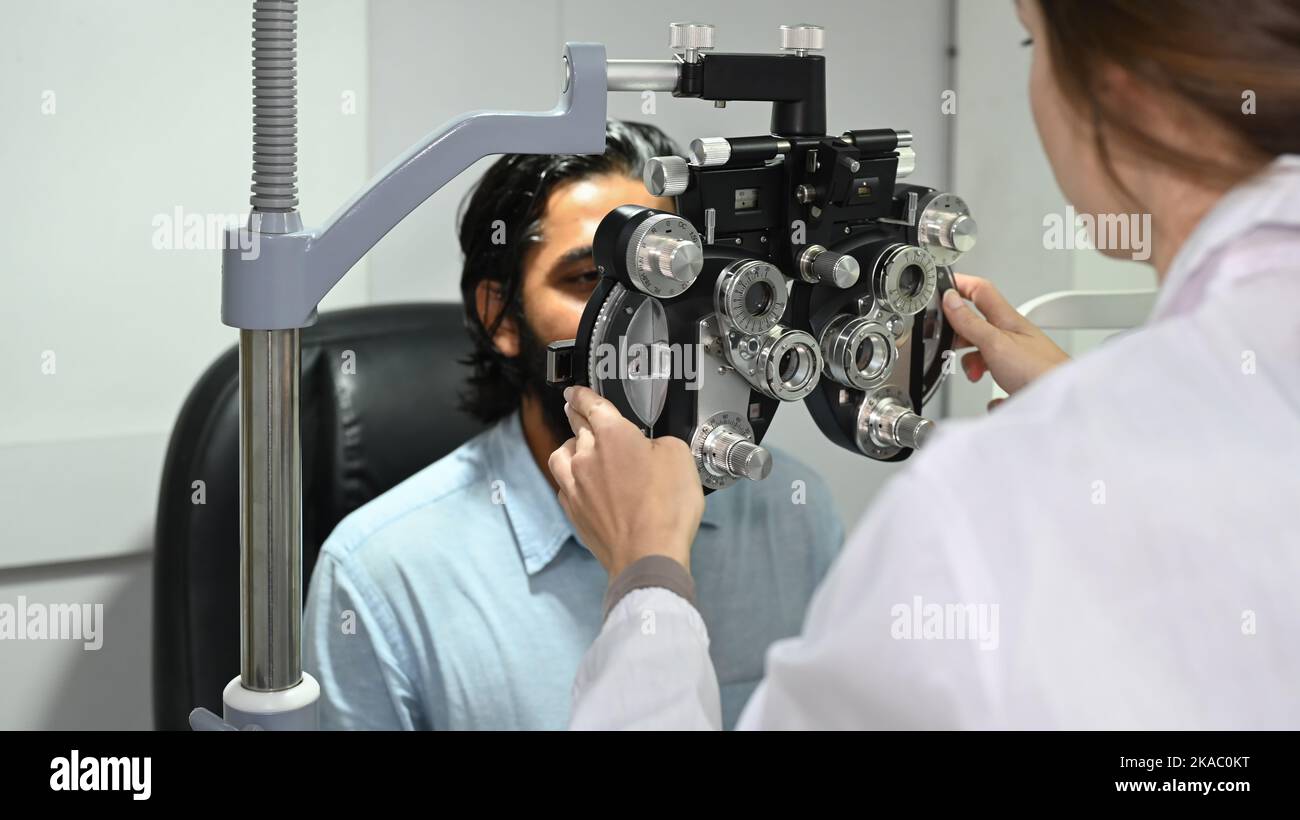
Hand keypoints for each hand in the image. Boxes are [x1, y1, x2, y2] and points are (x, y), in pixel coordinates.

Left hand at [548, 386, 704, 577]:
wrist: (647, 553)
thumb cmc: (665, 507)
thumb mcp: (680, 458)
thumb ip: (661, 442)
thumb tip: (651, 448)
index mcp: (613, 434)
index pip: (591, 404)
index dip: (581, 394)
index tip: (575, 391)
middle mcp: (587, 455)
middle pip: (576, 426)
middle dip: (577, 416)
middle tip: (578, 412)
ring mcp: (575, 484)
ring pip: (562, 454)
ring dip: (570, 447)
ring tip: (579, 448)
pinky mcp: (573, 509)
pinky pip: (563, 483)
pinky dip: (571, 477)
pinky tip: (583, 482)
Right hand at [941, 273, 1069, 400]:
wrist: (1061, 400)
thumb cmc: (1039, 370)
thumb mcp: (995, 342)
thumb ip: (971, 322)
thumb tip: (950, 299)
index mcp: (1006, 319)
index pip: (980, 291)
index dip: (961, 284)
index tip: (941, 285)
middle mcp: (1011, 335)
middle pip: (976, 325)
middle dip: (959, 336)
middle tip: (949, 344)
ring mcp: (1013, 357)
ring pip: (982, 353)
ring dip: (972, 365)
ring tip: (976, 373)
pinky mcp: (1016, 379)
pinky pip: (993, 380)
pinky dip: (990, 390)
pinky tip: (995, 396)